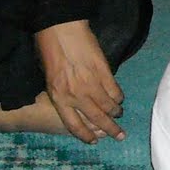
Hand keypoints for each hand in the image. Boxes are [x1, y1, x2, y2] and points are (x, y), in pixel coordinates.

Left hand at [34, 20, 124, 142]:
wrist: (60, 28)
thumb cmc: (49, 50)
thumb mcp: (49, 78)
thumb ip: (62, 93)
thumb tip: (75, 102)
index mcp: (59, 97)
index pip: (74, 125)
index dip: (86, 135)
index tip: (94, 141)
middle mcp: (76, 95)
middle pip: (97, 119)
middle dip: (111, 129)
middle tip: (121, 135)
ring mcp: (92, 84)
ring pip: (109, 106)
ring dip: (116, 112)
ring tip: (119, 113)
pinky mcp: (104, 72)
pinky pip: (115, 91)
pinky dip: (118, 96)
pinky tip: (118, 97)